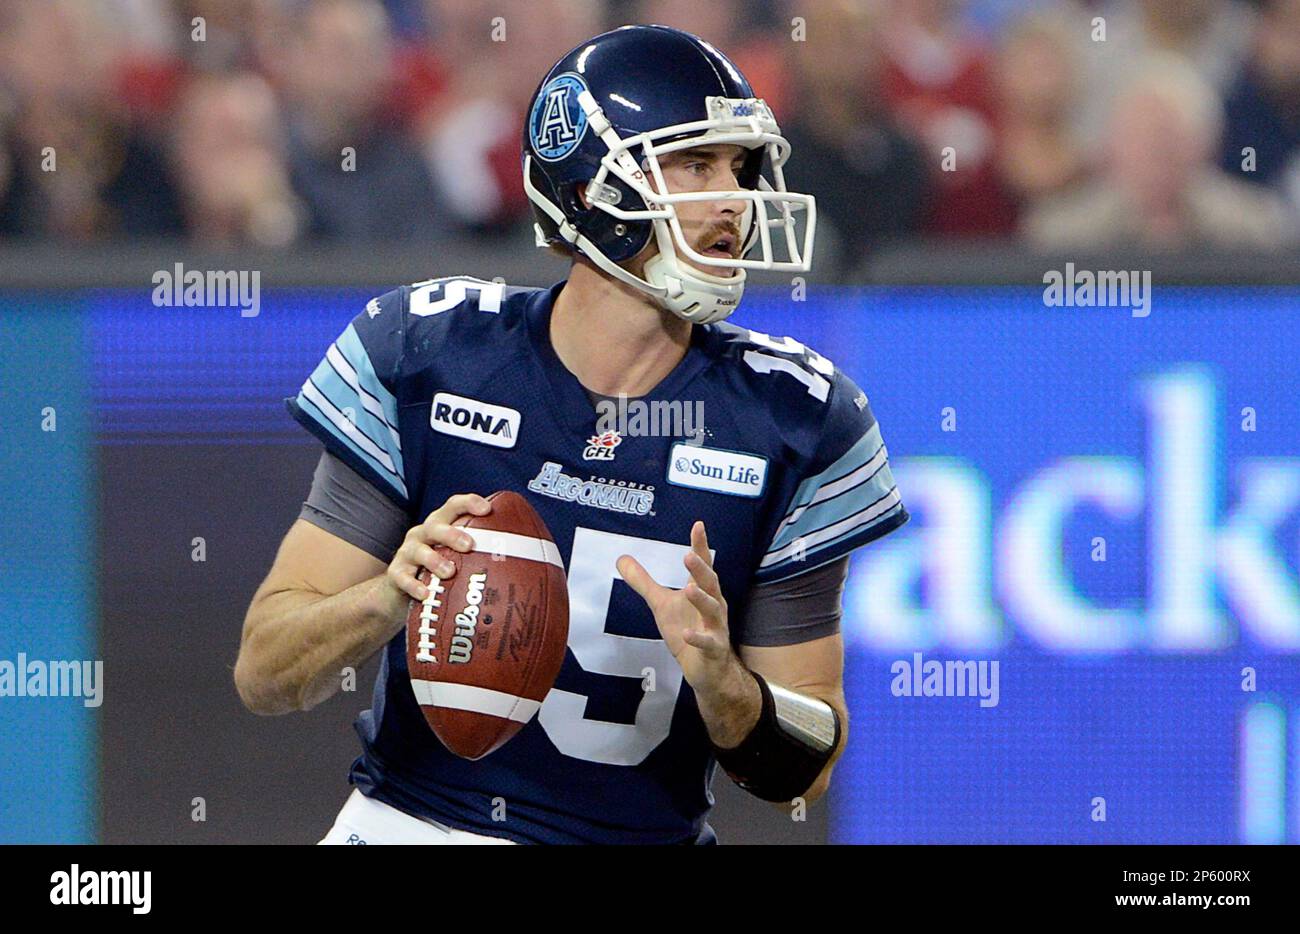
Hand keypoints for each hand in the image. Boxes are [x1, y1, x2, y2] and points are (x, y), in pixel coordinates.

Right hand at [381, 493, 491, 619]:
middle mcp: (423, 534)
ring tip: (449, 572)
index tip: (487, 510)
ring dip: (434, 560)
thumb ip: (482, 557)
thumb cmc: (439, 573)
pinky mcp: (395, 574)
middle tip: (470, 545)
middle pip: (435, 525)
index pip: (453, 506)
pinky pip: (402, 577)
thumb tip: (528, 565)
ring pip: (418, 550)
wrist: (399, 593)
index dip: (469, 503)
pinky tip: (425, 594)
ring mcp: (407, 553)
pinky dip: (414, 585)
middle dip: (452, 533)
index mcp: (441, 526)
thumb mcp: (458, 560)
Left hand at [617, 521, 735, 692]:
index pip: (703, 565)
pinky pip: (708, 642)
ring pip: (713, 610)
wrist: (707, 669)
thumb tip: (621, 559)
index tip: (698, 526)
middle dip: (701, 570)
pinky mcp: (714, 649)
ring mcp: (716, 627)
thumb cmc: (688, 630)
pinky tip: (688, 633)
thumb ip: (644, 582)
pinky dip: (698, 637)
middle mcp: (714, 605)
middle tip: (689, 555)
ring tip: (689, 589)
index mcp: (702, 591)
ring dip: (702, 599)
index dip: (700, 545)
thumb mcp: (661, 604)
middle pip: (710, 583)